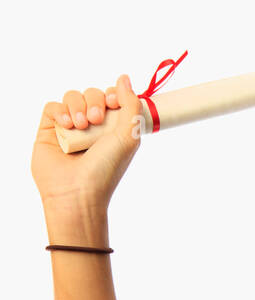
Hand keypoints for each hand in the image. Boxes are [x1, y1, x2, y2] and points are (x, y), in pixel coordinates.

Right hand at [32, 73, 141, 220]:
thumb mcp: (128, 138)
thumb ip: (131, 106)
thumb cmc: (106, 170)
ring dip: (78, 106)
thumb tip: (124, 78)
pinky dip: (60, 111)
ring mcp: (70, 129)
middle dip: (95, 101)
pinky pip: (53, 107)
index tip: (114, 102)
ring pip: (72, 97)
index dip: (112, 95)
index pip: (111, 99)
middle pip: (92, 95)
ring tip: (81, 126)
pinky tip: (66, 125)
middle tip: (96, 120)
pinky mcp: (50, 131)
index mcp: (112, 130)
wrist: (78, 193)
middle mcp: (91, 128)